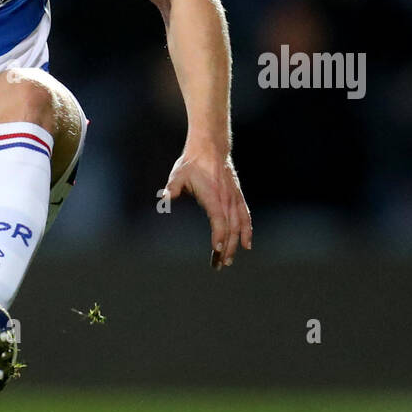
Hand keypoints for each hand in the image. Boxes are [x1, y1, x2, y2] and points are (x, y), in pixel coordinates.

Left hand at [161, 148, 251, 269]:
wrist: (210, 147)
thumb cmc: (191, 162)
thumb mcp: (178, 174)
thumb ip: (172, 188)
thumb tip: (164, 199)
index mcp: (213, 195)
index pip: (219, 219)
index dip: (219, 235)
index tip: (217, 250)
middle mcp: (226, 198)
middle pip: (230, 227)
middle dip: (227, 248)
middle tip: (220, 265)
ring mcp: (234, 197)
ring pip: (239, 224)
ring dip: (236, 243)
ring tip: (230, 260)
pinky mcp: (237, 196)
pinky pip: (245, 216)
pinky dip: (247, 230)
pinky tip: (247, 244)